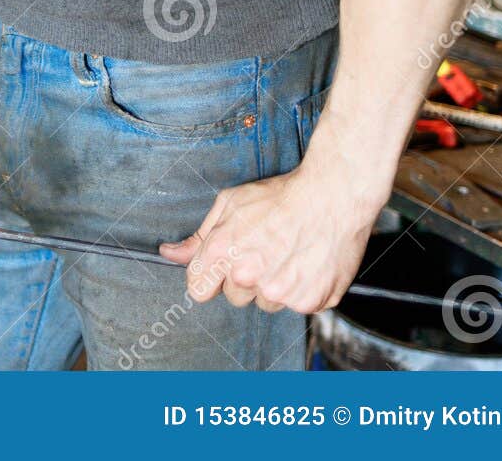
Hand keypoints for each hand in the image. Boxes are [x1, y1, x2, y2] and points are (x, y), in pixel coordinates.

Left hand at [158, 160, 379, 313]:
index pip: (198, 290)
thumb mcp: (229, 205)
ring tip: (288, 255)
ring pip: (266, 303)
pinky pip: (297, 306)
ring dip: (273, 286)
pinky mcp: (310, 301)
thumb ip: (198, 236)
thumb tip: (169, 253)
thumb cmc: (280, 196)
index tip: (222, 269)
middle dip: (244, 279)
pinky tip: (306, 263)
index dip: (210, 278)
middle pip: (234, 297)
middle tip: (264, 251)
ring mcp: (280, 292)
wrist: (332, 195)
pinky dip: (302, 290)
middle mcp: (247, 276)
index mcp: (222, 253)